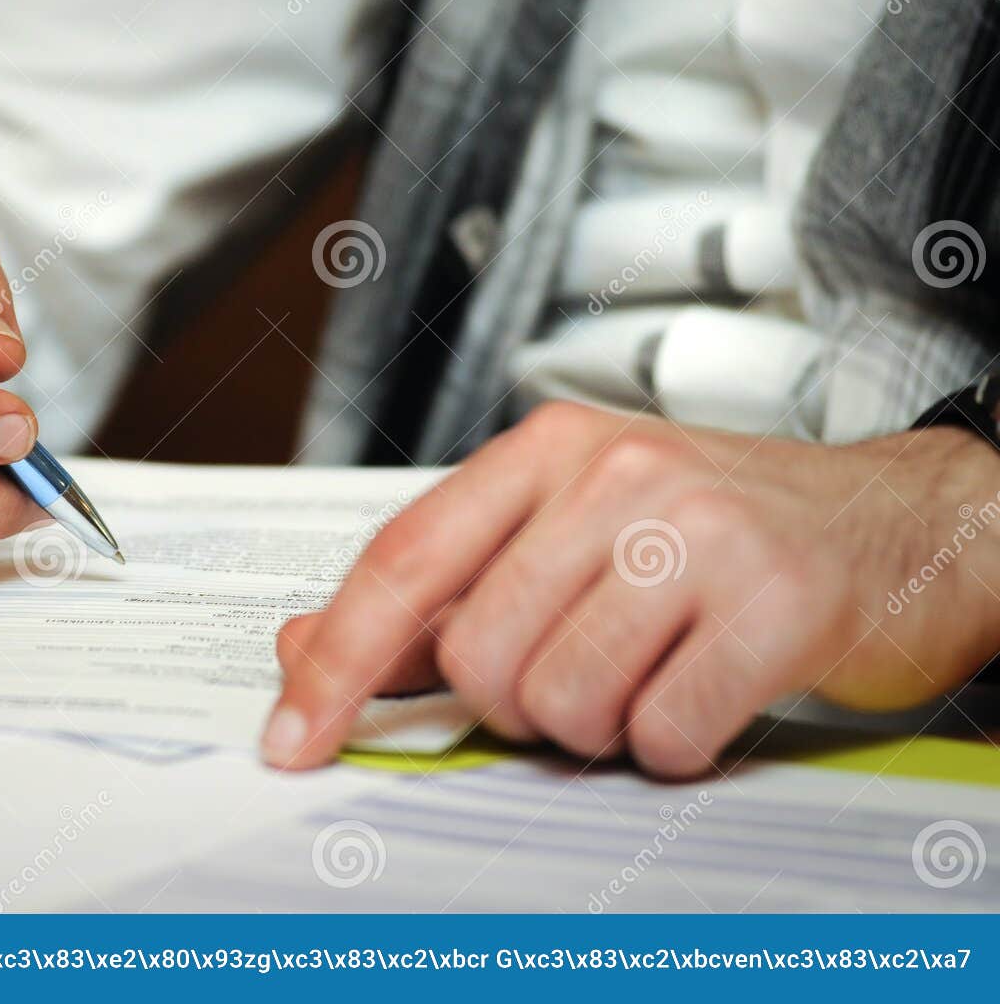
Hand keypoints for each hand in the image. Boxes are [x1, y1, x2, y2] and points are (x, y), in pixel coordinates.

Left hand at [264, 402, 999, 776]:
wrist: (898, 520)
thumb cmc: (717, 527)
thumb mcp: (568, 530)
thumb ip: (438, 593)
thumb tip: (305, 645)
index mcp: (546, 448)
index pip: (403, 561)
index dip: (337, 659)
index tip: (293, 736)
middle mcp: (615, 475)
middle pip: (478, 655)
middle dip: (513, 700)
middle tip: (581, 668)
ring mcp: (700, 533)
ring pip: (561, 701)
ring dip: (597, 722)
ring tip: (650, 670)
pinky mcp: (777, 601)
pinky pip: (665, 732)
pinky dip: (675, 742)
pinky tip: (706, 689)